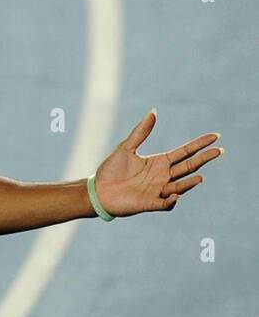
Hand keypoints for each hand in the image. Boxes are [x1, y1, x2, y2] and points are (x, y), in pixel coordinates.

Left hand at [94, 110, 221, 216]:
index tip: (214, 137)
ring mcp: (158, 191)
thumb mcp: (126, 147)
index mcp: (159, 162)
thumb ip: (140, 132)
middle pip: (188, 167)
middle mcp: (162, 176)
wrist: (98, 190)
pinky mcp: (149, 203)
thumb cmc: (111, 170)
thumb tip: (154, 112)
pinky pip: (165, 204)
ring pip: (180, 186)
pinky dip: (172, 201)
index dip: (199, 145)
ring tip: (200, 177)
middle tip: (219, 151)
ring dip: (190, 183)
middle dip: (203, 159)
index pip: (184, 152)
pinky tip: (176, 195)